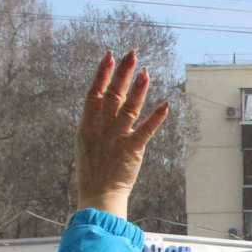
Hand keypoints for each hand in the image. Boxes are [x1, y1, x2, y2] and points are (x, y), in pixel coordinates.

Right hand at [77, 50, 170, 218]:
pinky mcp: (131, 151)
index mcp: (86, 126)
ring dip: (138, 90)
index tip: (109, 56)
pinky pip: (145, 131)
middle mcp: (100, 129)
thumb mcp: (86, 144)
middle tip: (131, 53)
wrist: (98, 197)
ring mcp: (116, 139)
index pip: (93, 93)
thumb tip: (99, 105)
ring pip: (128, 109)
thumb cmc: (93, 172)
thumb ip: (94, 124)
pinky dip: (155, 118)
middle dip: (122, 73)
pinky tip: (164, 104)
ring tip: (146, 72)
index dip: (102, 74)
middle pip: (112, 95)